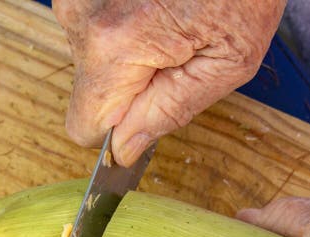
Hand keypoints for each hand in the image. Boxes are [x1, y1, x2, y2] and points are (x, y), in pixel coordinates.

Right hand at [53, 0, 284, 165]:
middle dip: (131, 86)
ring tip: (172, 20)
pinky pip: (94, 30)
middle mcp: (82, 17)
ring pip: (92, 59)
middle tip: (179, 50)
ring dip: (129, 54)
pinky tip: (157, 6)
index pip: (83, 127)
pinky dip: (125, 27)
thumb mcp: (227, 62)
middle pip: (90, 91)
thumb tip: (125, 148)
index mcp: (114, 46)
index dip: (119, 130)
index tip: (152, 109)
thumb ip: (169, 112)